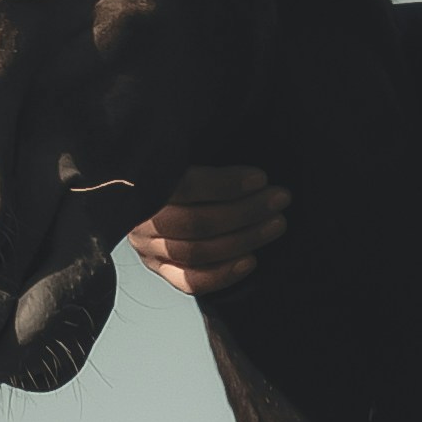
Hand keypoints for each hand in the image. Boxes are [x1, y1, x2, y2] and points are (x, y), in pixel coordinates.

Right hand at [132, 163, 291, 298]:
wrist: (154, 189)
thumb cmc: (181, 162)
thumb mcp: (187, 147)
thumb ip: (207, 147)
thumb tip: (246, 140)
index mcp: (143, 182)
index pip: (187, 187)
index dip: (227, 185)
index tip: (261, 178)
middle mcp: (140, 218)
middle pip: (197, 223)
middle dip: (247, 211)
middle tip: (280, 199)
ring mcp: (147, 247)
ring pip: (197, 252)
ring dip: (244, 239)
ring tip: (276, 223)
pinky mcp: (158, 267)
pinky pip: (190, 281)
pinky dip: (224, 274)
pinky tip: (252, 261)